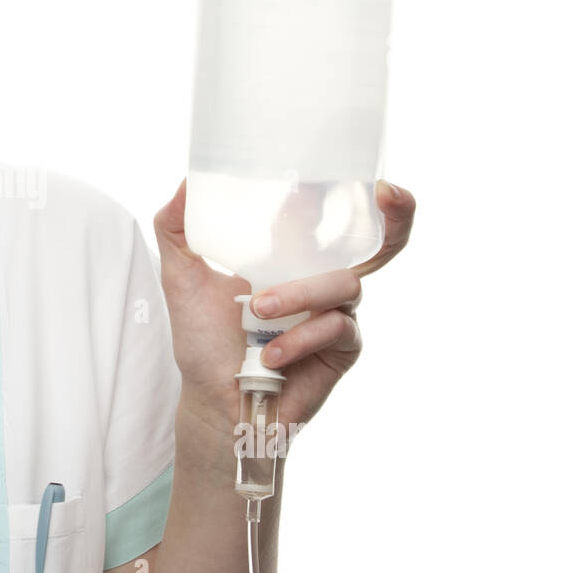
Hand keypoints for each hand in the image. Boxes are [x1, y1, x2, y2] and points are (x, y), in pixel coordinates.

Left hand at [152, 179, 415, 440]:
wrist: (213, 401)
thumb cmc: (204, 341)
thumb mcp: (181, 279)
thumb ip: (177, 229)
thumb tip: (187, 180)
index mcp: (289, 258)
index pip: (329, 217)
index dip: (356, 193)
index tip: (360, 171)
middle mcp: (319, 281)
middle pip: (377, 243)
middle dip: (396, 220)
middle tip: (390, 195)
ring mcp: (335, 314)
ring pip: (343, 284)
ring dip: (299, 295)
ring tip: (258, 314)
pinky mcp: (343, 350)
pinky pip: (337, 328)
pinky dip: (299, 339)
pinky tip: (269, 357)